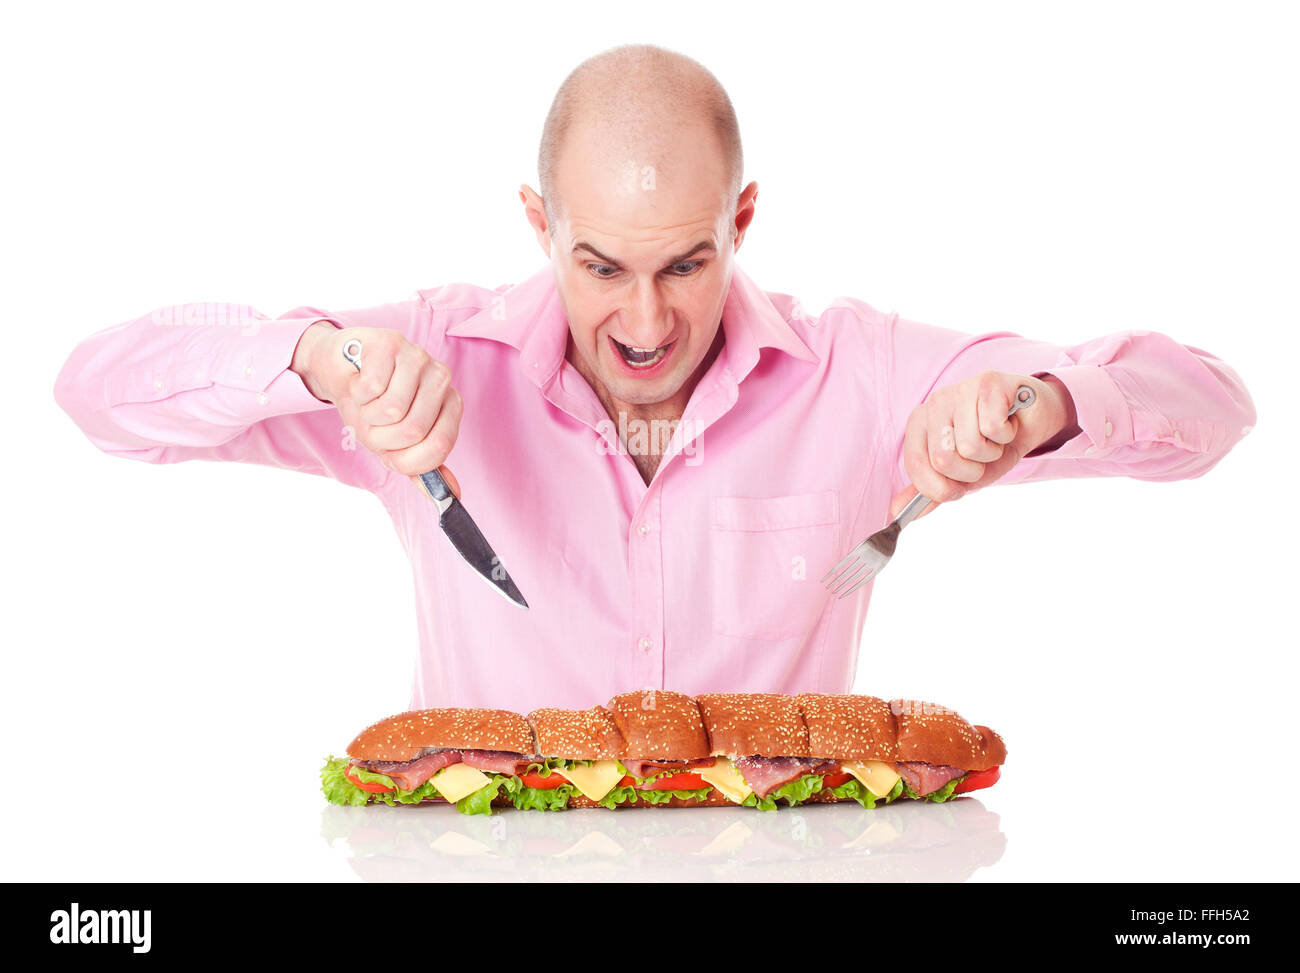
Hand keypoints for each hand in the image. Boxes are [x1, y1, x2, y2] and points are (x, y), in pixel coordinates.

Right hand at [291, 322, 462, 477]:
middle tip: (372, 423)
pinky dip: (356, 394)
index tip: (389, 452)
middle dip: (381, 438)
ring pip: (391, 410)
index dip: (406, 460)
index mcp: (450, 403)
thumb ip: (422, 466)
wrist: (340, 372)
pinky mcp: (390, 342)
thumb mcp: (396, 444)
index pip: (440, 446)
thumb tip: (452, 496)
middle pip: (414, 430)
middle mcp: (441, 377)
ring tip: (366, 401)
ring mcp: (418, 356)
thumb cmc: (371, 407)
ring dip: (366, 415)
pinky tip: (359, 382)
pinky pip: (372, 388)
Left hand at [889, 371, 1075, 519]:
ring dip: (991, 452)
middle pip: (943, 459)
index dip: (942, 488)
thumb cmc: (992, 446)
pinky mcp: (988, 382)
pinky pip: (993, 428)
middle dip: (971, 471)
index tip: (959, 485)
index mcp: (919, 422)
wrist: (1031, 422)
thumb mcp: (959, 476)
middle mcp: (935, 402)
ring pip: (970, 446)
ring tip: (996, 438)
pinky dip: (1007, 434)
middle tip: (982, 456)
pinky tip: (1008, 423)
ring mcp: (960, 389)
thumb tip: (896, 511)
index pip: (917, 466)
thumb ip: (930, 492)